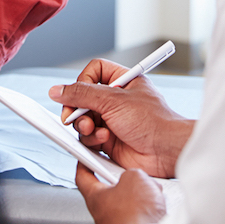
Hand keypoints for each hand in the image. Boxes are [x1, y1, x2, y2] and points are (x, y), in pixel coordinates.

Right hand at [49, 58, 193, 177]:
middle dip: (77, 108)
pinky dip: (92, 139)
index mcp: (123, 82)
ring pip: (83, 120)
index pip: (94, 72)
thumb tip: (57, 90)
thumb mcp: (113, 100)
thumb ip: (81, 94)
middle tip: (72, 116)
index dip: (83, 81)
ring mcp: (112, 121)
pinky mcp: (109, 142)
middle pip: (83, 98)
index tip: (77, 92)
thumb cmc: (153, 121)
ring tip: (93, 129)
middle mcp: (116, 101)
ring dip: (84, 126)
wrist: (166, 151)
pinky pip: (89, 138)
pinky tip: (103, 140)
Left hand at [76, 163, 165, 223]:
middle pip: (108, 191)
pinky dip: (145, 211)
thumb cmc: (137, 214)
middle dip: (123, 181)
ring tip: (150, 193)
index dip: (85, 164)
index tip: (86, 157)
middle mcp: (102, 215)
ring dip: (137, 197)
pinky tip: (155, 209)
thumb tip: (136, 177)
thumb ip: (130, 172)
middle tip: (131, 174)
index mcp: (95, 198)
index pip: (83, 177)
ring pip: (125, 204)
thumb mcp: (134, 176)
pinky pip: (136, 217)